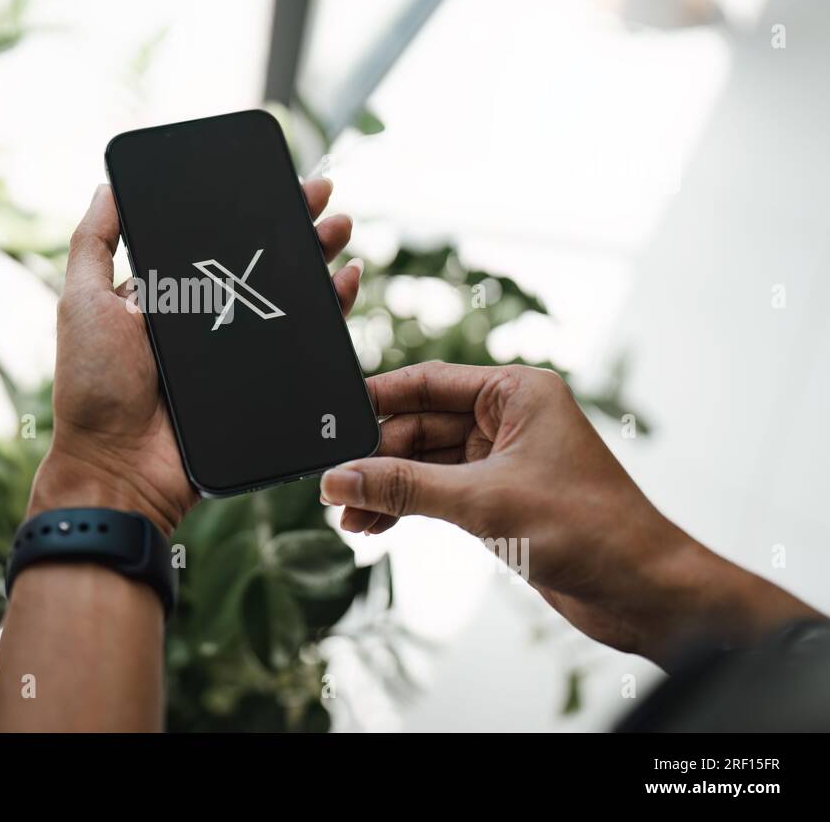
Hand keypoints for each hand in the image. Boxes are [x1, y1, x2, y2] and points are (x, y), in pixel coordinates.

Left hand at [30, 178, 362, 534]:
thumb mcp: (82, 304)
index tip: (272, 180)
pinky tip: (345, 281)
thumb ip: (94, 245)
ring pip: (286, 298)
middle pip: (258, 263)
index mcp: (164, 297)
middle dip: (292, 225)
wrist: (122, 468)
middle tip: (321, 192)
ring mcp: (234, 353)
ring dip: (317, 258)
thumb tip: (106, 184)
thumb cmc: (94, 388)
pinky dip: (330, 311)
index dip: (243, 212)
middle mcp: (204, 320)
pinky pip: (301, 344)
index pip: (212, 242)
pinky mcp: (261, 384)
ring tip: (339, 227)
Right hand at [320, 362, 821, 666]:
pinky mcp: (499, 498)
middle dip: (376, 457)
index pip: (427, 382)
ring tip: (348, 516)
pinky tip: (376, 525)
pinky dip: (407, 507)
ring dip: (387, 488)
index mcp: (516, 392)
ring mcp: (502, 459)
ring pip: (424, 463)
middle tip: (334, 485)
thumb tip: (340, 478)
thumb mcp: (483, 503)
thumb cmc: (592, 531)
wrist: (644, 592)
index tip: (330, 418)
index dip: (376, 399)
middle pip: (419, 425)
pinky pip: (437, 492)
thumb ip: (403, 488)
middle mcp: (508, 418)